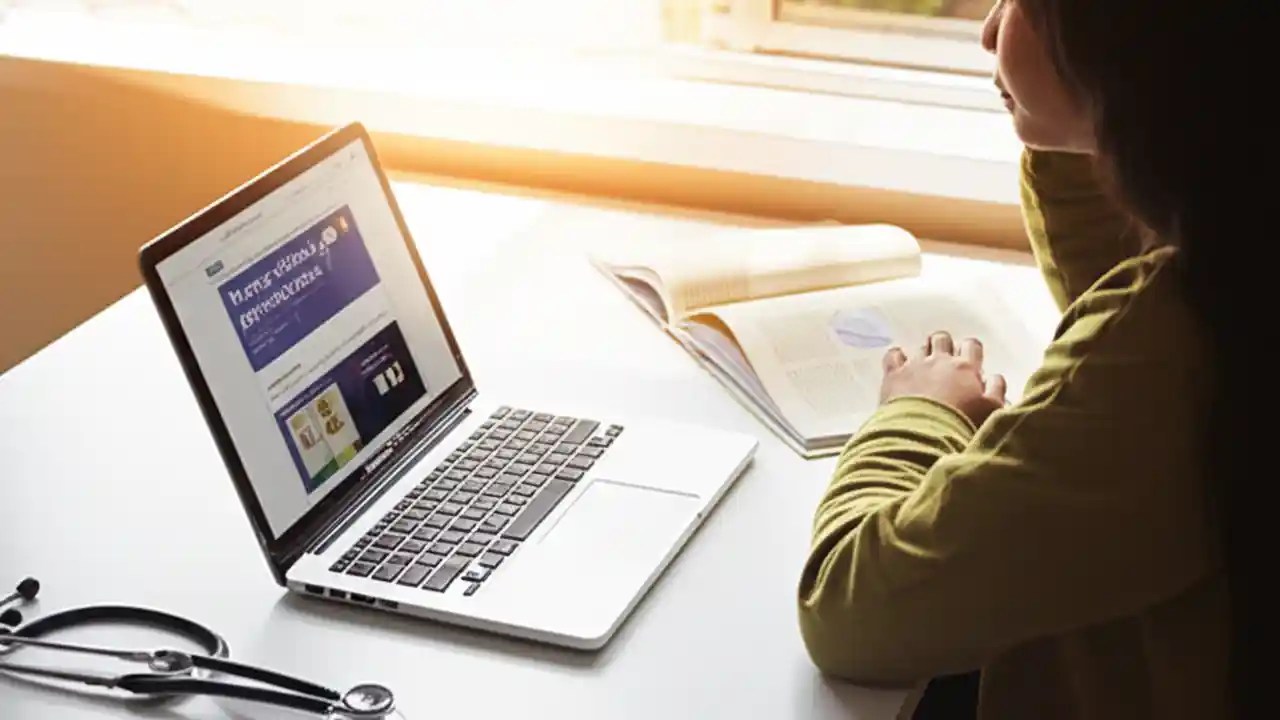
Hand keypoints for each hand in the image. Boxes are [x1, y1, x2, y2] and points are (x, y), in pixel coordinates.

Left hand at [880, 331, 1007, 426]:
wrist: (923, 437)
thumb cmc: (962, 426)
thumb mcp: (991, 412)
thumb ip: (996, 391)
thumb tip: (995, 378)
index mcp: (966, 368)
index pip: (971, 345)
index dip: (970, 351)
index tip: (969, 364)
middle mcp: (940, 360)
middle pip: (942, 339)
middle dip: (944, 346)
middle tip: (945, 362)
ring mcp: (914, 365)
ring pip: (920, 347)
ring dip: (924, 353)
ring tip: (924, 368)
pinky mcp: (893, 375)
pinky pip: (893, 355)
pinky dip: (897, 357)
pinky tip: (899, 366)